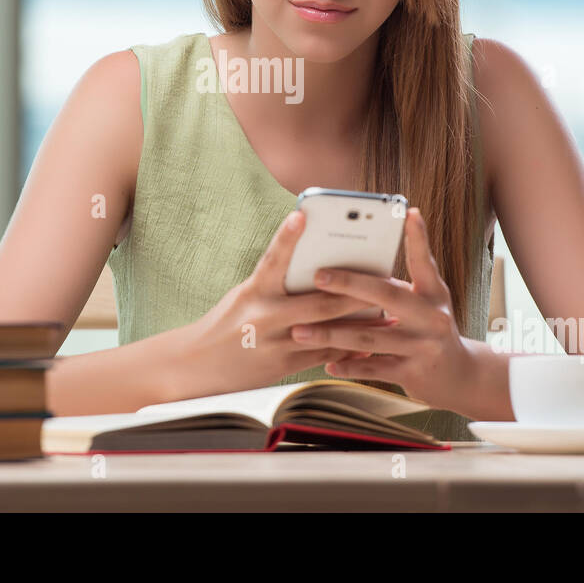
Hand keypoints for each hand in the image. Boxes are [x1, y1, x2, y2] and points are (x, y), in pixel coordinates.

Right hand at [175, 208, 389, 399]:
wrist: (196, 366)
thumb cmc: (226, 322)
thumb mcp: (245, 295)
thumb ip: (278, 283)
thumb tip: (319, 269)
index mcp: (253, 292)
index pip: (272, 260)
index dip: (286, 238)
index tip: (300, 216)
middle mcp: (265, 317)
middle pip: (317, 303)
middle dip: (354, 292)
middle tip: (383, 279)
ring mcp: (275, 345)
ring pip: (327, 332)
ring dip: (360, 323)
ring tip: (388, 313)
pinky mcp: (283, 366)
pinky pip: (322, 356)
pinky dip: (347, 348)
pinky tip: (369, 343)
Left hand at [286, 207, 473, 413]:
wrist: (461, 377)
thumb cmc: (431, 329)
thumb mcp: (428, 302)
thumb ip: (401, 284)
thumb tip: (359, 258)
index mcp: (434, 294)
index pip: (424, 261)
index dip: (418, 237)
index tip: (407, 212)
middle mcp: (432, 318)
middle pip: (388, 295)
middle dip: (349, 284)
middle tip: (317, 276)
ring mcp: (422, 346)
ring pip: (370, 337)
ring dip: (332, 334)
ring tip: (299, 331)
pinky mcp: (412, 373)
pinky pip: (373, 368)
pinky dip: (349, 366)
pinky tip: (326, 364)